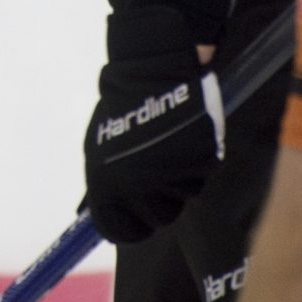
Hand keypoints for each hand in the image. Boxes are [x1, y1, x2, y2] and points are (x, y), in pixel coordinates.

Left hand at [84, 4, 226, 243]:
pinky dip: (195, 163)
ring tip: (169, 149)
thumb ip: (108, 186)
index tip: (136, 219)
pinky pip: (200, 177)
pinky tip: (184, 139)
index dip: (128, 226)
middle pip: (157, 219)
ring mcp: (171, 176)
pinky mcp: (200, 163)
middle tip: (158, 174)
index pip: (118, 230)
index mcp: (106, 185)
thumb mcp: (102, 149)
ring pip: (181, 199)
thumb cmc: (122, 108)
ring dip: (178, 180)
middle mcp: (137, 188)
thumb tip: (111, 216)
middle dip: (159, 201)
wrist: (152, 71)